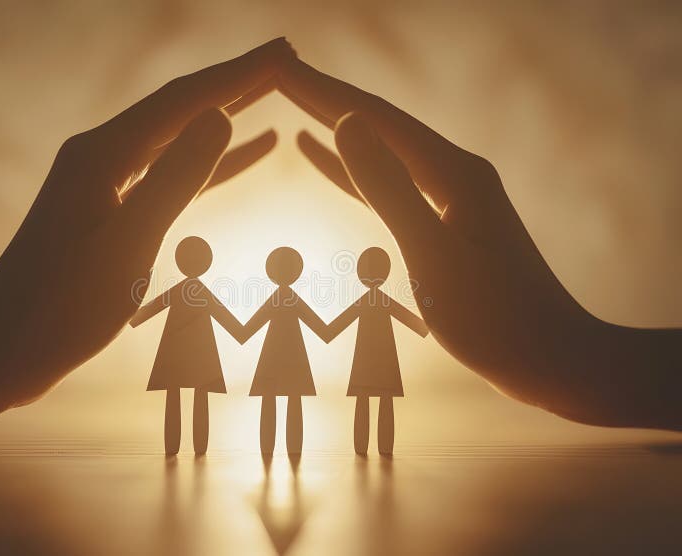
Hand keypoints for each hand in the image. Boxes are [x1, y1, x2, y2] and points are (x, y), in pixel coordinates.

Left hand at [0, 39, 294, 441]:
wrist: (4, 347)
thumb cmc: (59, 305)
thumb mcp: (126, 242)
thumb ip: (174, 178)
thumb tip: (221, 116)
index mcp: (103, 154)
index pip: (184, 99)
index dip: (238, 74)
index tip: (285, 53)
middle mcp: (103, 156)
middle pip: (181, 107)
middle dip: (235, 82)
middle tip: (286, 60)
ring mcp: (107, 182)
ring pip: (178, 138)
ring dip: (224, 115)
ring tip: (271, 96)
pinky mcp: (113, 210)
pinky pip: (173, 174)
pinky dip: (210, 163)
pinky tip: (240, 155)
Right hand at [279, 57, 680, 428]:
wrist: (551, 357)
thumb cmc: (496, 318)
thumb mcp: (433, 253)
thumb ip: (388, 188)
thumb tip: (345, 123)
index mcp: (453, 172)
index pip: (375, 118)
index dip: (322, 92)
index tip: (278, 68)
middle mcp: (453, 172)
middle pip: (378, 124)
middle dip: (326, 97)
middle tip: (278, 72)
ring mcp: (449, 196)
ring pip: (382, 151)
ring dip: (338, 126)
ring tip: (296, 105)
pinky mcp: (444, 221)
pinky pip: (387, 184)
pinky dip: (352, 169)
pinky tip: (327, 158)